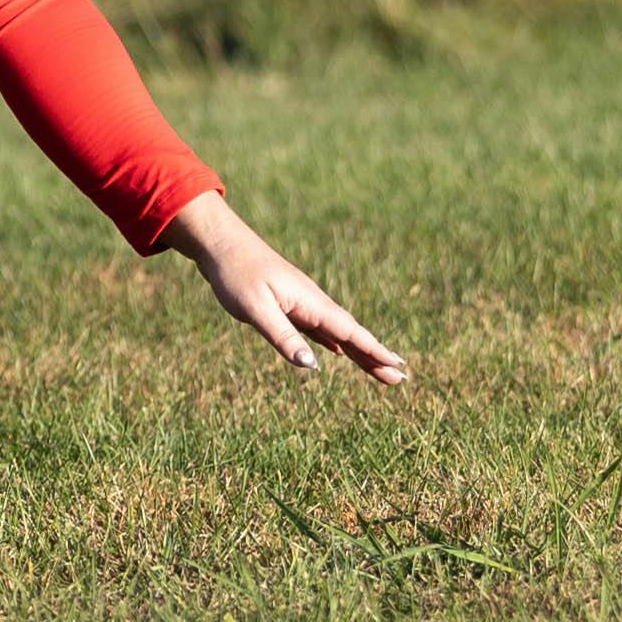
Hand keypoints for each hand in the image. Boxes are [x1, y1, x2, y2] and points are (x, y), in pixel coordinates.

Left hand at [164, 192, 407, 378]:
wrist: (220, 244)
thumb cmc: (235, 273)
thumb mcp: (255, 309)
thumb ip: (283, 336)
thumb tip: (312, 366)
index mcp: (310, 302)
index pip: (350, 332)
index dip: (374, 350)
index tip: (399, 365)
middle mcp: (312, 303)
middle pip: (351, 335)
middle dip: (376, 356)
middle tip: (401, 378)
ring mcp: (302, 304)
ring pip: (338, 334)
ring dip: (360, 352)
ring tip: (382, 370)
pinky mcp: (289, 305)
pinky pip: (321, 330)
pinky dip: (337, 343)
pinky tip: (341, 353)